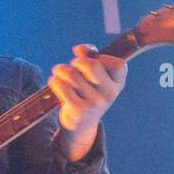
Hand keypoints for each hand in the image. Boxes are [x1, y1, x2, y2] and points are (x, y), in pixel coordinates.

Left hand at [49, 44, 126, 159]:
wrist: (81, 124)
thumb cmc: (88, 91)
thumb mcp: (96, 76)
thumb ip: (91, 57)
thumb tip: (79, 49)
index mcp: (118, 84)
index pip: (118, 65)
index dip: (102, 57)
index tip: (92, 59)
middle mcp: (110, 95)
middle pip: (91, 66)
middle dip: (77, 62)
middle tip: (72, 66)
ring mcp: (94, 104)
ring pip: (72, 74)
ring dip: (61, 70)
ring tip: (60, 72)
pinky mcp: (78, 111)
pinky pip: (61, 86)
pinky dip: (54, 80)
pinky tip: (55, 82)